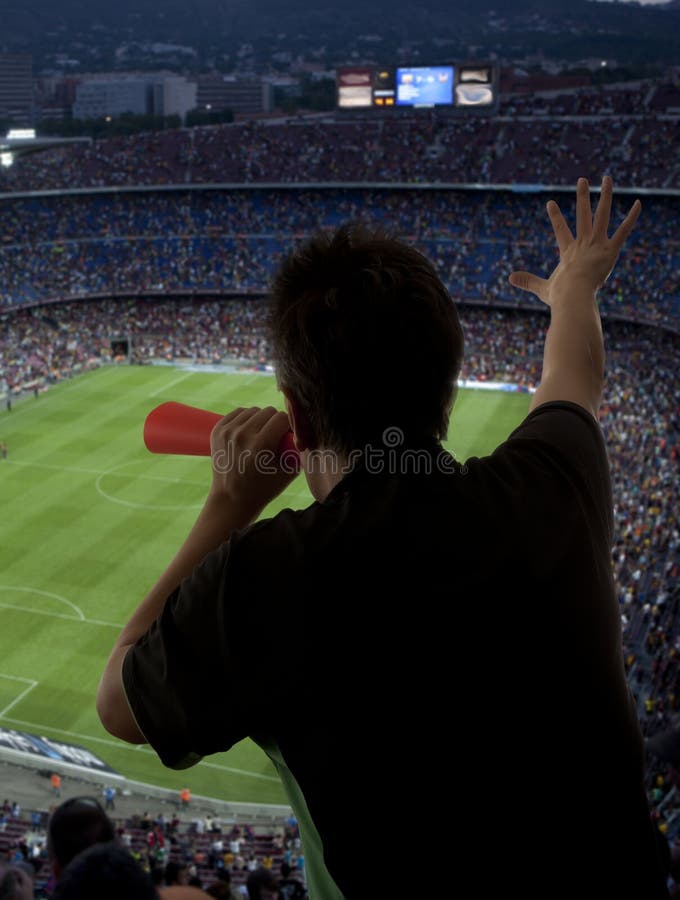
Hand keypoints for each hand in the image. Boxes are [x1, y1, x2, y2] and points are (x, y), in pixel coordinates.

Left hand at [209, 406, 297, 517]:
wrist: (232, 499)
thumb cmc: (264, 488)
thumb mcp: (289, 472)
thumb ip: (298, 449)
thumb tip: (303, 430)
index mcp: (261, 445)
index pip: (282, 418)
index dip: (287, 427)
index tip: (286, 437)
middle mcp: (242, 435)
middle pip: (268, 411)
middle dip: (275, 423)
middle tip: (273, 438)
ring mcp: (227, 432)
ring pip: (253, 410)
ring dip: (260, 420)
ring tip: (260, 436)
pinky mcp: (218, 430)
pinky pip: (238, 413)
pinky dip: (246, 419)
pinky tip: (248, 433)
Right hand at [509, 176, 640, 305]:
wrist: (573, 295)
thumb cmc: (559, 295)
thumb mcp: (542, 288)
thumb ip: (527, 281)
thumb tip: (509, 278)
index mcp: (568, 252)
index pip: (561, 230)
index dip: (556, 216)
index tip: (551, 202)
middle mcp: (583, 243)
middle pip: (583, 215)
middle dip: (582, 196)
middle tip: (582, 180)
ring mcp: (596, 245)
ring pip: (602, 215)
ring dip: (605, 195)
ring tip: (607, 178)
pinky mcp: (610, 250)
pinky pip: (623, 231)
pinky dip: (631, 217)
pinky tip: (639, 203)